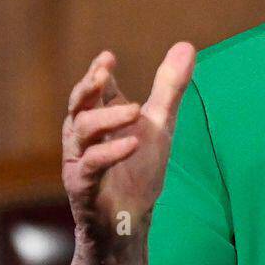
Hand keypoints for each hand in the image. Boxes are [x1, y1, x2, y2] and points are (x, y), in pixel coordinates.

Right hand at [61, 42, 195, 243]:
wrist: (131, 220)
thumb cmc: (139, 169)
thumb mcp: (160, 123)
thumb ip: (170, 87)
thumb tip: (187, 45)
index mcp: (100, 118)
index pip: (94, 89)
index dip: (97, 72)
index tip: (108, 57)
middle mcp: (84, 136)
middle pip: (78, 105)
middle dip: (88, 87)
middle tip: (103, 73)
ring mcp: (81, 160)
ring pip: (81, 131)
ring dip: (106, 118)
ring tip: (135, 111)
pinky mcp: (83, 185)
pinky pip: (91, 164)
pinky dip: (111, 152)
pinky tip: (132, 143)